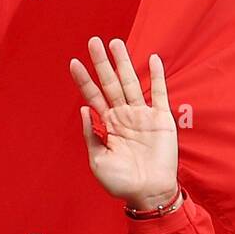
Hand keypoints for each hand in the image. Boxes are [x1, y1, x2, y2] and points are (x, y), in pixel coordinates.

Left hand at [70, 38, 178, 210]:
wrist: (148, 192)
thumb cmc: (121, 182)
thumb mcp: (98, 161)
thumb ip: (91, 136)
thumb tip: (83, 109)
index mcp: (107, 126)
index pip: (93, 97)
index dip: (84, 80)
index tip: (73, 62)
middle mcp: (123, 116)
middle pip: (110, 83)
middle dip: (102, 63)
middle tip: (93, 41)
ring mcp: (142, 115)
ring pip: (131, 82)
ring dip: (124, 63)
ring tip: (115, 43)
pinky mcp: (161, 118)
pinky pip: (159, 93)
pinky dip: (157, 76)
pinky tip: (153, 59)